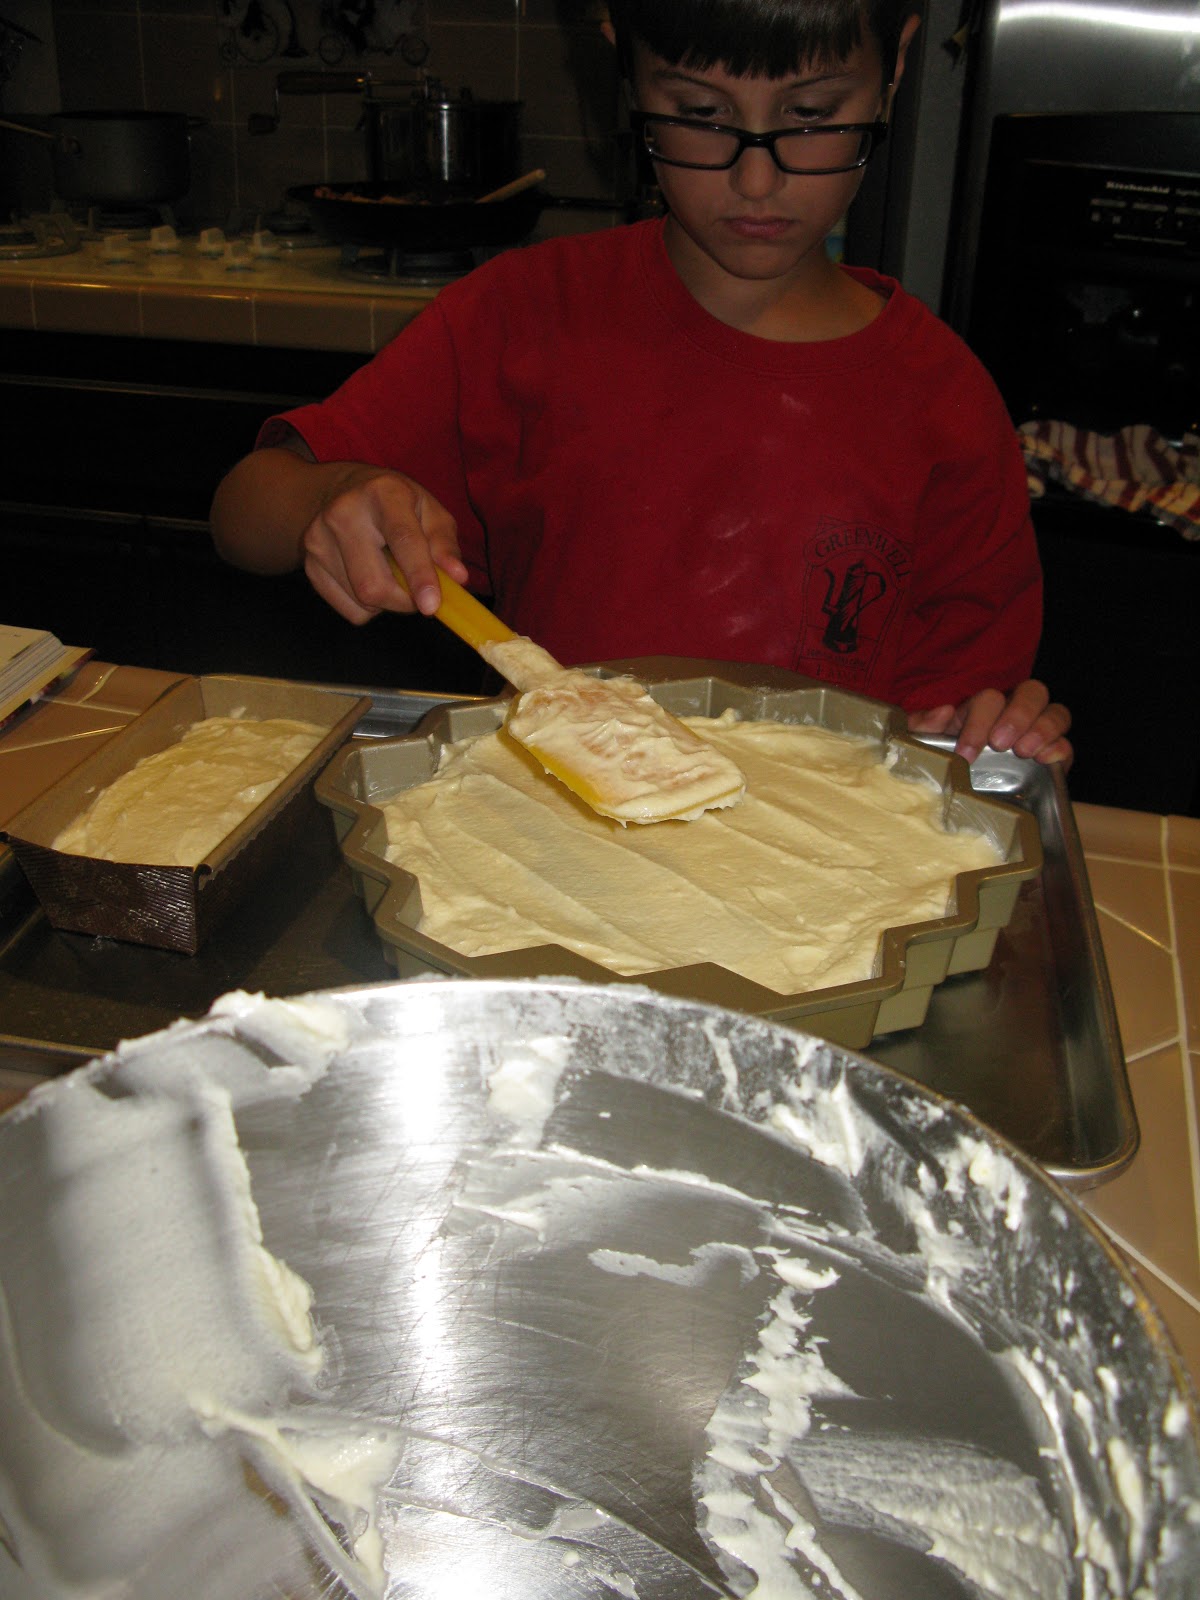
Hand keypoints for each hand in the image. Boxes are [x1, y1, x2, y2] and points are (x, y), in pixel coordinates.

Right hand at [300, 464, 468, 623]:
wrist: (339, 493)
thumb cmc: (395, 504)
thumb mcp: (429, 511)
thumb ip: (445, 544)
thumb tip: (458, 578)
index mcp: (383, 493)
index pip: (402, 540)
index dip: (419, 576)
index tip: (431, 606)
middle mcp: (344, 513)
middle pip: (374, 585)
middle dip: (404, 601)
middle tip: (419, 593)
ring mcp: (319, 540)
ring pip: (362, 602)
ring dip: (387, 603)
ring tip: (389, 573)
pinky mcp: (309, 565)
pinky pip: (349, 610)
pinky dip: (368, 607)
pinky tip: (369, 577)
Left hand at [907, 680, 1072, 766]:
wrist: (966, 801)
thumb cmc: (944, 764)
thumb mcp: (926, 746)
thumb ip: (924, 726)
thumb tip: (943, 712)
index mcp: (983, 710)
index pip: (990, 699)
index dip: (980, 722)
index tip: (967, 752)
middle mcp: (1016, 715)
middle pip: (1032, 692)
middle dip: (1018, 714)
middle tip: (1001, 743)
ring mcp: (1039, 734)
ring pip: (1056, 712)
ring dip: (1042, 728)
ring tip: (1024, 752)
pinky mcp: (1054, 759)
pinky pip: (1067, 745)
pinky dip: (1060, 748)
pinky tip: (1046, 759)